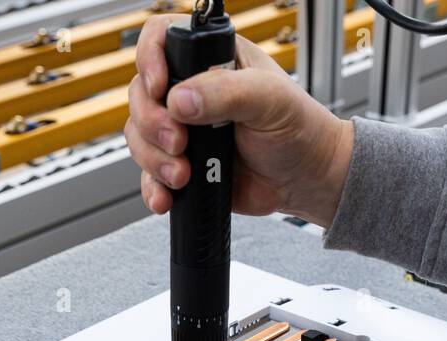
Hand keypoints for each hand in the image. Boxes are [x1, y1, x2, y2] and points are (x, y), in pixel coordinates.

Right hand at [124, 14, 354, 227]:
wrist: (306, 180)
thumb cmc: (300, 129)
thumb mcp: (269, 98)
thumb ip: (225, 92)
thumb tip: (180, 100)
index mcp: (213, 59)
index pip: (161, 39)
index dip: (150, 60)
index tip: (160, 88)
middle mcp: (193, 91)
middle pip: (141, 94)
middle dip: (153, 123)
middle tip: (181, 143)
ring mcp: (186, 129)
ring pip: (140, 135)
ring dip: (154, 159)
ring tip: (184, 174)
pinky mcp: (184, 164)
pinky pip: (150, 173)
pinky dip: (153, 186)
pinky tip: (167, 195)